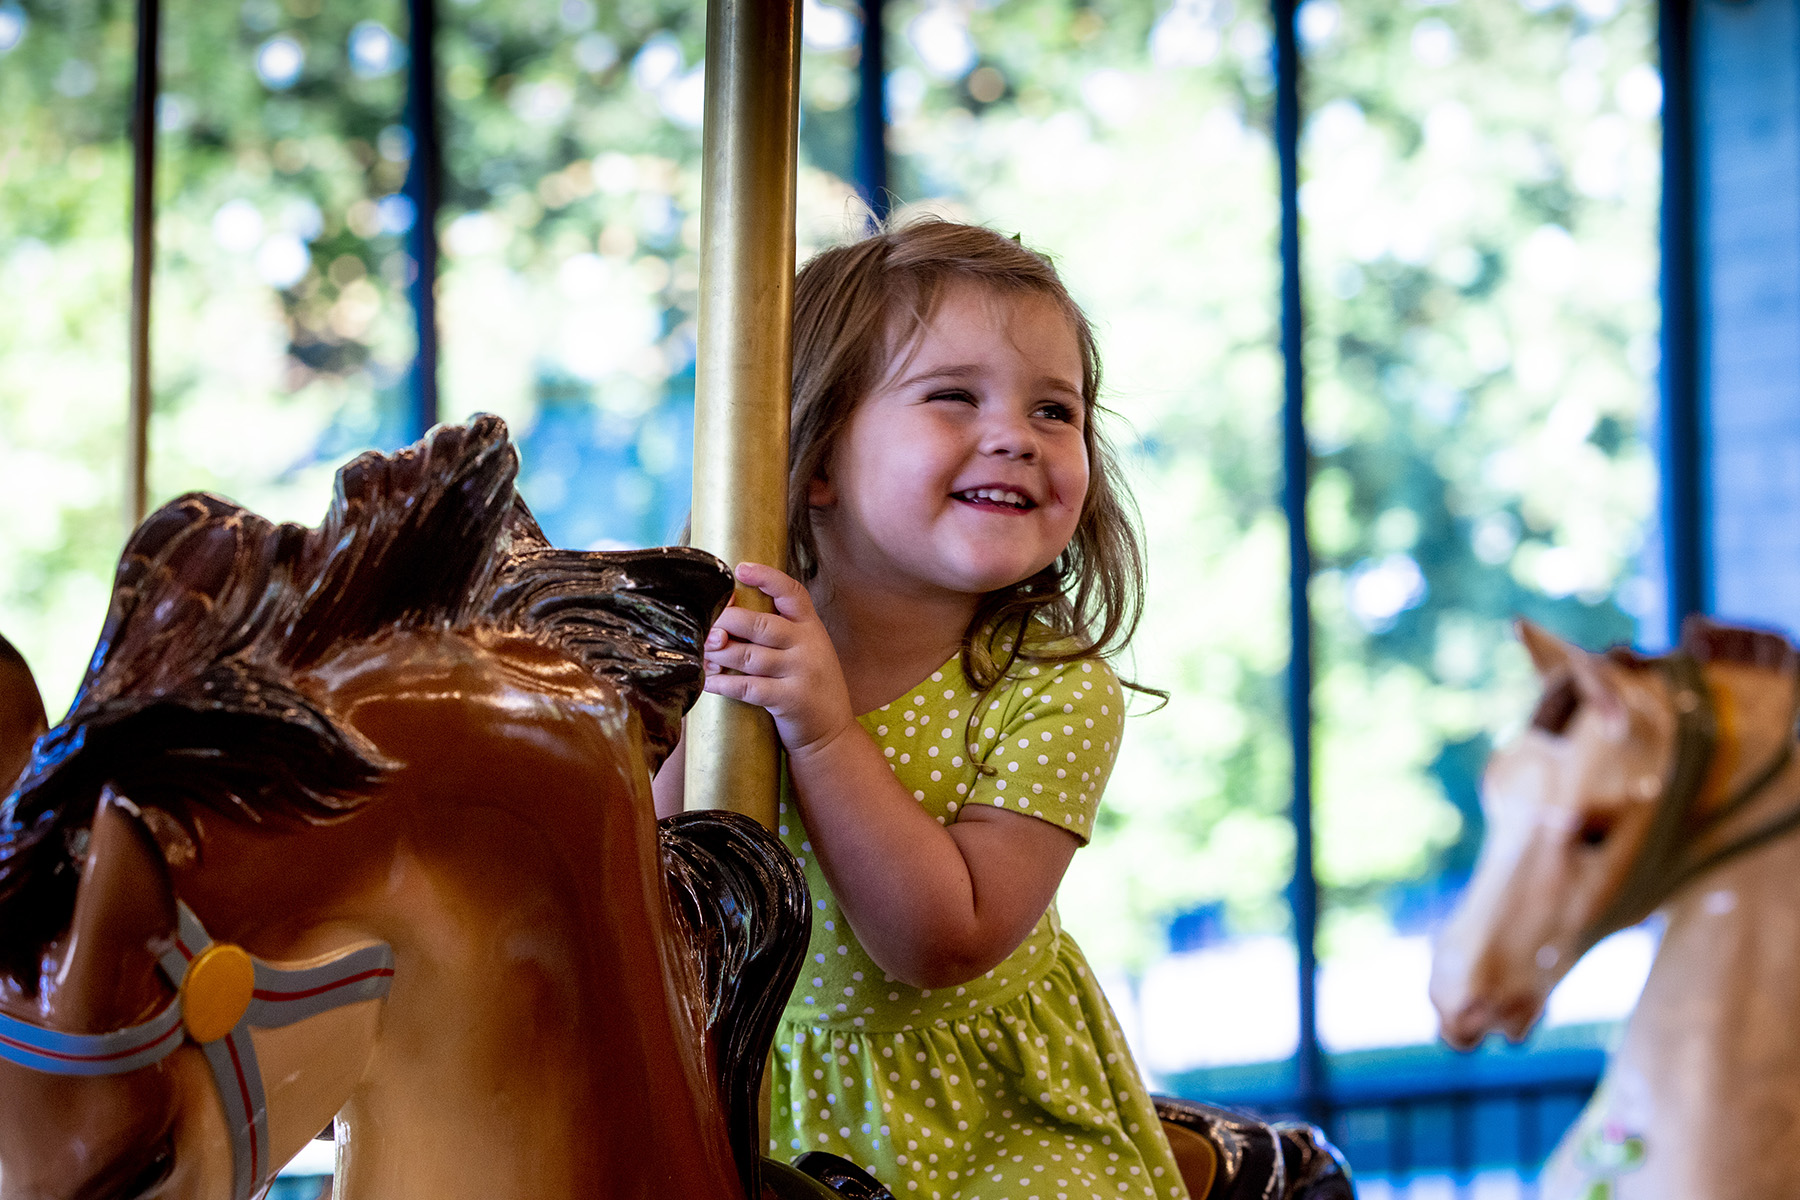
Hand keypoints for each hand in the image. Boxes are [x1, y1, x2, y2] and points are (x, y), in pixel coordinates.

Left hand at [703, 562, 854, 755]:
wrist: (831, 734)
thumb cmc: (809, 688)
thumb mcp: (806, 652)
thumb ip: (778, 634)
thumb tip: (725, 621)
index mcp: (812, 628)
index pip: (792, 593)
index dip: (766, 577)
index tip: (740, 569)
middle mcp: (809, 646)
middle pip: (760, 624)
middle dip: (726, 623)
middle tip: (705, 627)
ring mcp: (801, 673)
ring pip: (748, 656)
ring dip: (718, 655)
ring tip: (702, 654)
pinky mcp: (790, 700)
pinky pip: (748, 687)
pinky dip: (723, 684)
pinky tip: (708, 681)